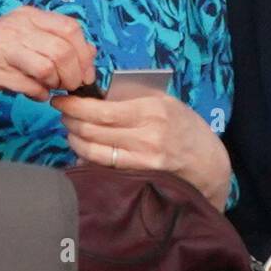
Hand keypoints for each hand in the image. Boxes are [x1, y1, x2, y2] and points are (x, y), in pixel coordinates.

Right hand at [0, 6, 95, 107]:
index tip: (85, 74)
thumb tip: (89, 53)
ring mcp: (1, 46)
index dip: (84, 54)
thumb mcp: (19, 42)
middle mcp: (14, 25)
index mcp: (25, 15)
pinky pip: (29, 84)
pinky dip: (38, 94)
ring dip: (56, 84)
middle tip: (70, 87)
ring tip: (50, 89)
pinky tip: (34, 95)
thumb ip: (51, 43)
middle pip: (64, 49)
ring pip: (49, 66)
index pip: (71, 28)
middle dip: (74, 74)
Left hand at [52, 89, 231, 209]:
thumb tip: (97, 95)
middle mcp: (147, 135)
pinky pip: (104, 166)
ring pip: (93, 150)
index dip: (74, 106)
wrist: (208, 162)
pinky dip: (87, 157)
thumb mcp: (166, 102)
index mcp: (152, 110)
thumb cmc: (185, 126)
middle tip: (63, 114)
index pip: (101, 110)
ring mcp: (143, 158)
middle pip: (92, 130)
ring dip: (74, 139)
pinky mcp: (139, 175)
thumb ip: (134, 98)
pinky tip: (82, 149)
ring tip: (70, 130)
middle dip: (70, 121)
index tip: (61, 100)